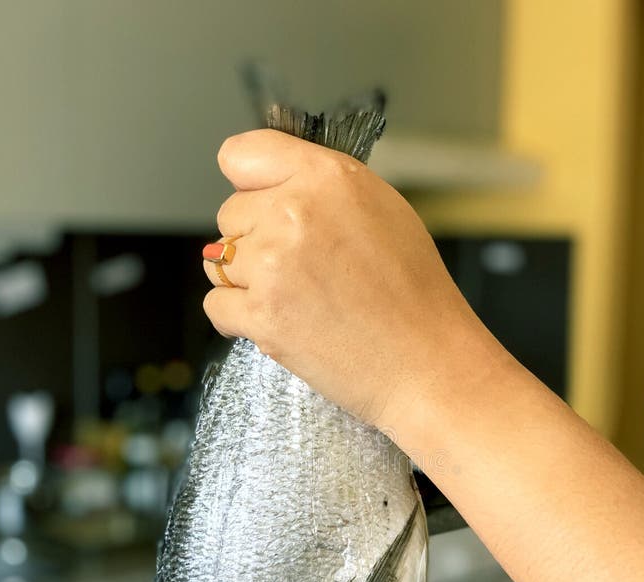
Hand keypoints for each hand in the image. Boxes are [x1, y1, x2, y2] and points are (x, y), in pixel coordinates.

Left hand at [202, 129, 465, 431]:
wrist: (427, 364)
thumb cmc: (414, 295)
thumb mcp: (383, 209)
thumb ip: (322, 188)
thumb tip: (273, 187)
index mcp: (327, 178)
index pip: (240, 155)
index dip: (250, 183)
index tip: (262, 202)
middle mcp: (293, 213)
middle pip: (229, 213)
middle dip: (255, 238)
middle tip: (300, 268)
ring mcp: (273, 267)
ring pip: (218, 261)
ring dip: (245, 280)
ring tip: (293, 298)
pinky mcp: (261, 317)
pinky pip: (216, 306)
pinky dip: (238, 318)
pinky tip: (277, 322)